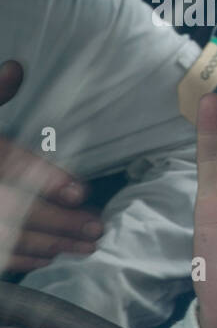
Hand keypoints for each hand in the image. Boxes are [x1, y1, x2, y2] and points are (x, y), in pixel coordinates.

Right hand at [0, 59, 101, 274]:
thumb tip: (16, 68)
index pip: (7, 163)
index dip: (44, 179)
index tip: (80, 191)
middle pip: (11, 207)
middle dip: (56, 220)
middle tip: (96, 226)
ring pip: (5, 237)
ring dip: (47, 243)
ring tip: (85, 245)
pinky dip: (20, 258)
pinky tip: (48, 256)